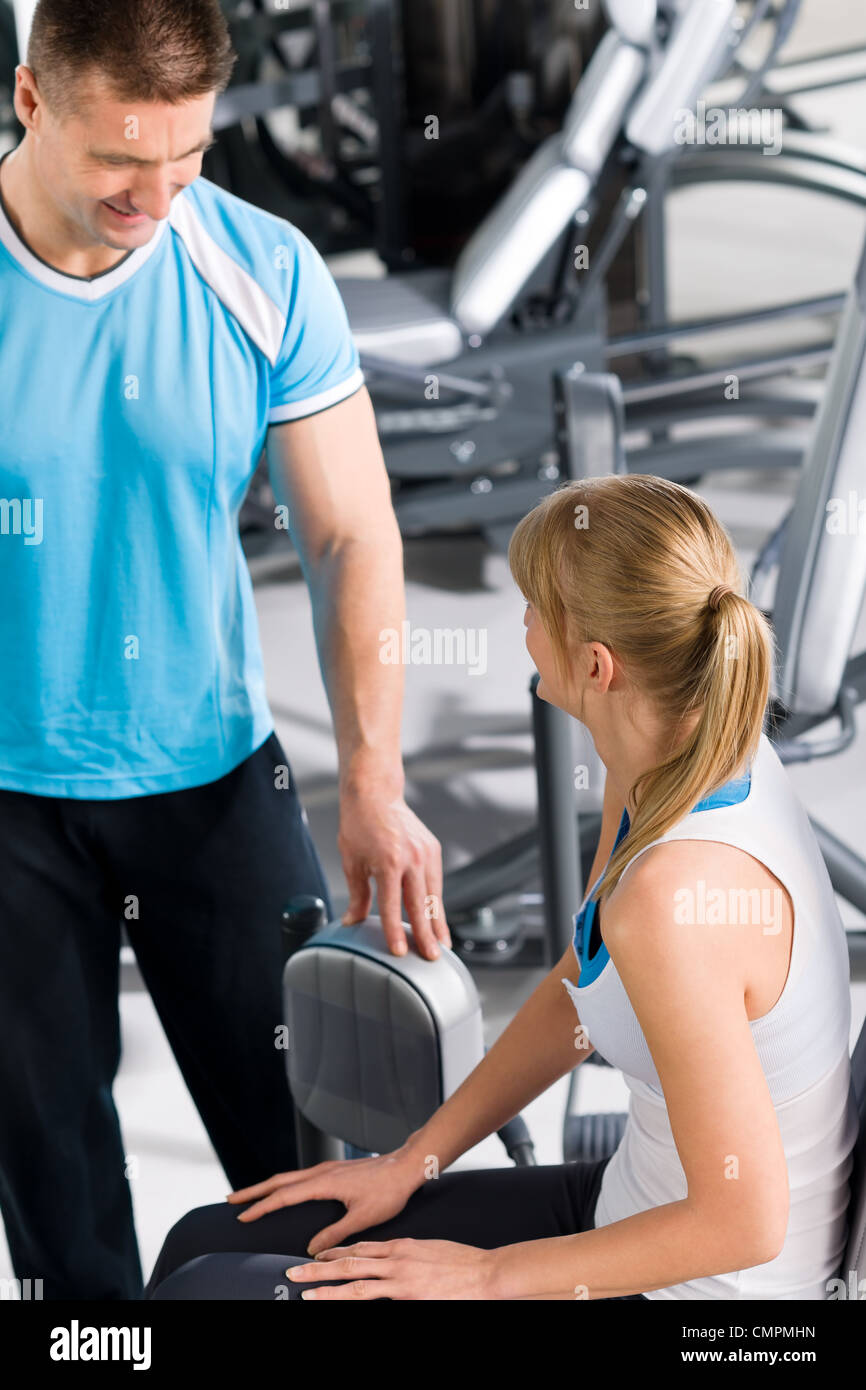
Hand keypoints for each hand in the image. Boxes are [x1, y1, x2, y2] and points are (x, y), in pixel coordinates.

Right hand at [226, 1150, 421, 1254]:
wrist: (406, 1166)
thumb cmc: (388, 1190)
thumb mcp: (362, 1218)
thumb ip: (335, 1233)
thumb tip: (312, 1248)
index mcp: (324, 1182)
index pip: (284, 1196)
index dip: (262, 1207)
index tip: (243, 1216)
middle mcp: (321, 1172)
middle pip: (279, 1181)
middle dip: (254, 1191)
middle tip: (231, 1200)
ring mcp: (327, 1169)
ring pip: (289, 1177)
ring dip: (268, 1186)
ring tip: (251, 1196)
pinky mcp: (334, 1170)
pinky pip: (301, 1176)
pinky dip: (285, 1184)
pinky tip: (285, 1191)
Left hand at [286, 1238, 495, 1299]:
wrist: (486, 1273)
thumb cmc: (461, 1262)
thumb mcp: (427, 1248)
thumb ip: (403, 1254)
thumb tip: (386, 1258)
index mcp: (400, 1246)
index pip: (359, 1248)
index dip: (334, 1253)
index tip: (317, 1257)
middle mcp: (396, 1262)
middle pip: (349, 1264)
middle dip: (319, 1270)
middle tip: (294, 1274)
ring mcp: (402, 1284)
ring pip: (357, 1286)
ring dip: (328, 1291)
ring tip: (306, 1295)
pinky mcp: (410, 1300)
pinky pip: (379, 1305)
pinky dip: (358, 1305)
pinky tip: (342, 1307)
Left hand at [337, 788, 450, 959]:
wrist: (376, 794)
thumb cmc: (359, 826)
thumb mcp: (352, 862)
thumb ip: (357, 895)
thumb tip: (352, 921)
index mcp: (388, 862)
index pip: (393, 906)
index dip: (395, 932)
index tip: (400, 953)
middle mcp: (412, 858)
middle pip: (421, 905)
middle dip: (427, 935)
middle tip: (433, 958)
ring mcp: (426, 853)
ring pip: (435, 896)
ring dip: (438, 922)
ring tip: (442, 945)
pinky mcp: (433, 849)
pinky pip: (436, 882)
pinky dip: (436, 902)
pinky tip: (437, 920)